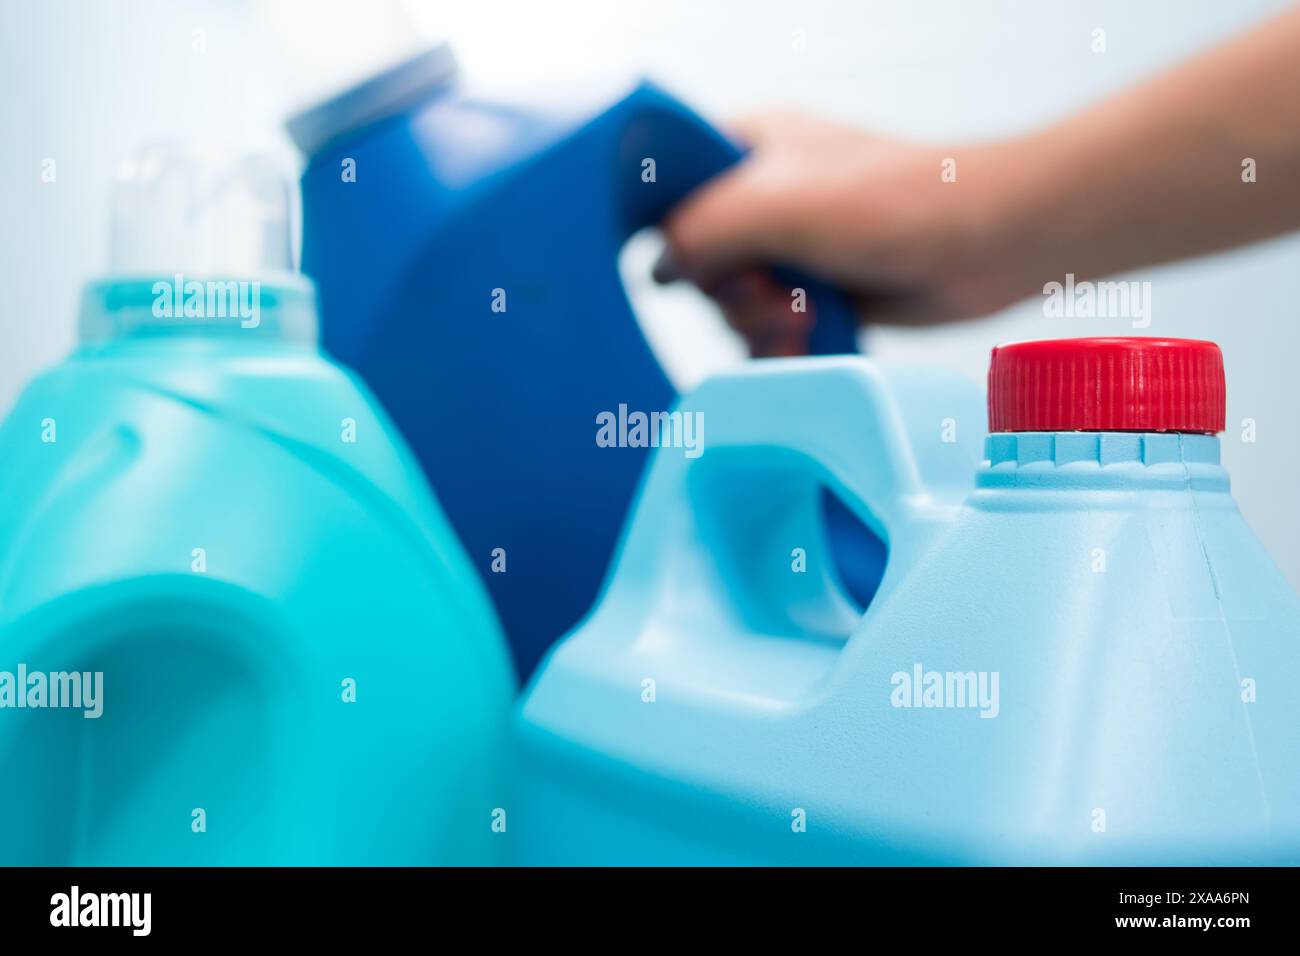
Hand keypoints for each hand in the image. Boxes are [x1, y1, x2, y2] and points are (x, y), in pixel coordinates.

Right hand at [655, 112, 1026, 354]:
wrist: (987, 245)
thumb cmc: (898, 202)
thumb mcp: (776, 203)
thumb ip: (700, 229)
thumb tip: (662, 268)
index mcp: (747, 146)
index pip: (669, 182)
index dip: (668, 228)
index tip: (690, 260)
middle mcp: (763, 195)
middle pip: (696, 259)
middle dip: (729, 292)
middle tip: (768, 294)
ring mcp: (790, 244)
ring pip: (730, 303)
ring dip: (759, 324)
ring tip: (803, 318)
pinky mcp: (815, 289)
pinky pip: (768, 329)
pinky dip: (781, 344)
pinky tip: (807, 341)